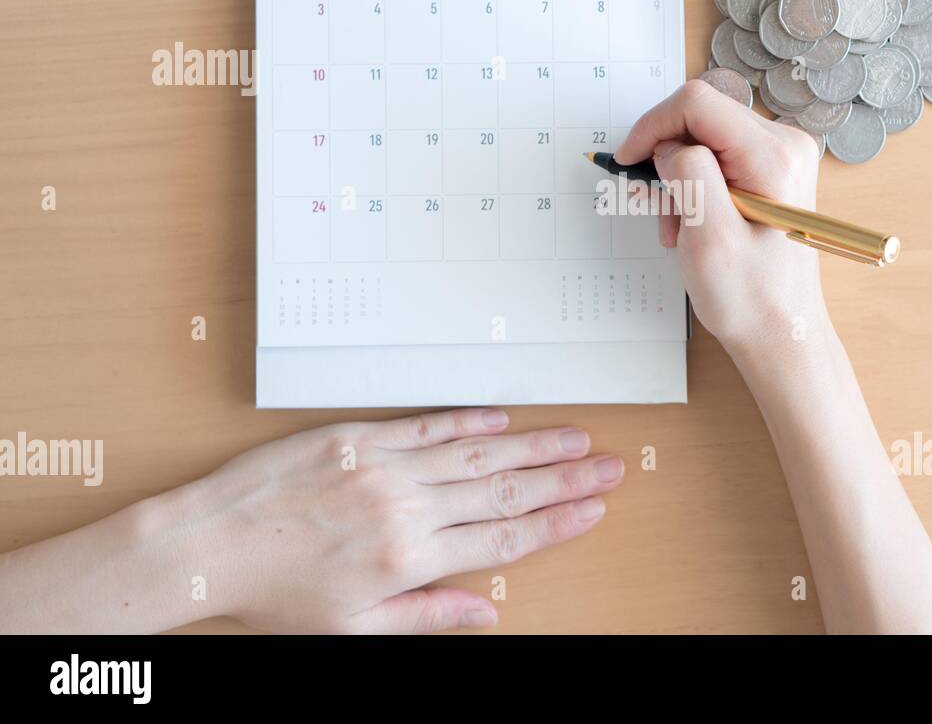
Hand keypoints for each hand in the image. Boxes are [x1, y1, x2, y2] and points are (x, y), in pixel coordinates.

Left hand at [151, 409, 622, 632]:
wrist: (207, 545)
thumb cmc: (275, 594)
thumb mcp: (354, 628)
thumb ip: (428, 617)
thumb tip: (488, 614)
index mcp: (409, 559)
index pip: (502, 539)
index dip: (555, 524)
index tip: (593, 510)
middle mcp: (406, 508)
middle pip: (504, 491)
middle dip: (564, 480)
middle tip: (609, 466)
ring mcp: (384, 467)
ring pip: (476, 454)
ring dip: (532, 446)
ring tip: (575, 438)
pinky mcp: (358, 437)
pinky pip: (426, 425)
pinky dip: (468, 421)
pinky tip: (503, 419)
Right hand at [616, 80, 825, 352]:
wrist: (781, 331)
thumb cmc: (749, 296)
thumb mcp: (709, 238)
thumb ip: (689, 175)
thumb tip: (668, 144)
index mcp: (775, 156)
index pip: (697, 103)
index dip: (652, 127)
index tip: (627, 163)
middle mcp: (785, 145)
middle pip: (700, 117)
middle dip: (666, 160)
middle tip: (658, 211)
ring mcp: (781, 156)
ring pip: (703, 138)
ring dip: (678, 179)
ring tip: (678, 228)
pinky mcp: (770, 170)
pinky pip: (715, 157)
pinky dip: (693, 186)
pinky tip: (693, 224)